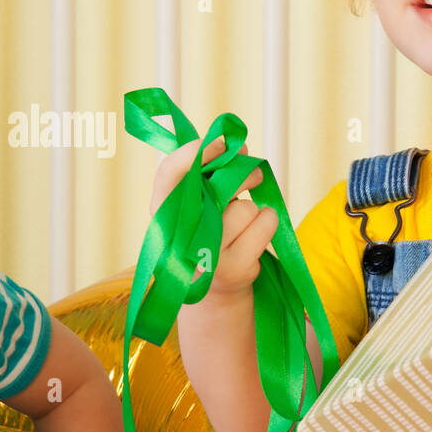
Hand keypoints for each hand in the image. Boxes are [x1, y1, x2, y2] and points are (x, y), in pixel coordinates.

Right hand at [150, 133, 276, 299]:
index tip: (220, 142)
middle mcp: (180, 236)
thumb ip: (212, 176)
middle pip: (218, 188)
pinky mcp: (234, 269)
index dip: (193, 152)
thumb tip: (241, 148)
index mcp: (163, 213)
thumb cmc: (208, 234)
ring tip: (243, 224)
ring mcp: (206, 255)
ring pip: (246, 207)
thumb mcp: (199, 205)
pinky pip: (265, 223)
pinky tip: (255, 235)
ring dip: (253, 209)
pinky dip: (267, 222)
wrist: (213, 289)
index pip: (169, 174)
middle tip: (254, 173)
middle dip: (242, 174)